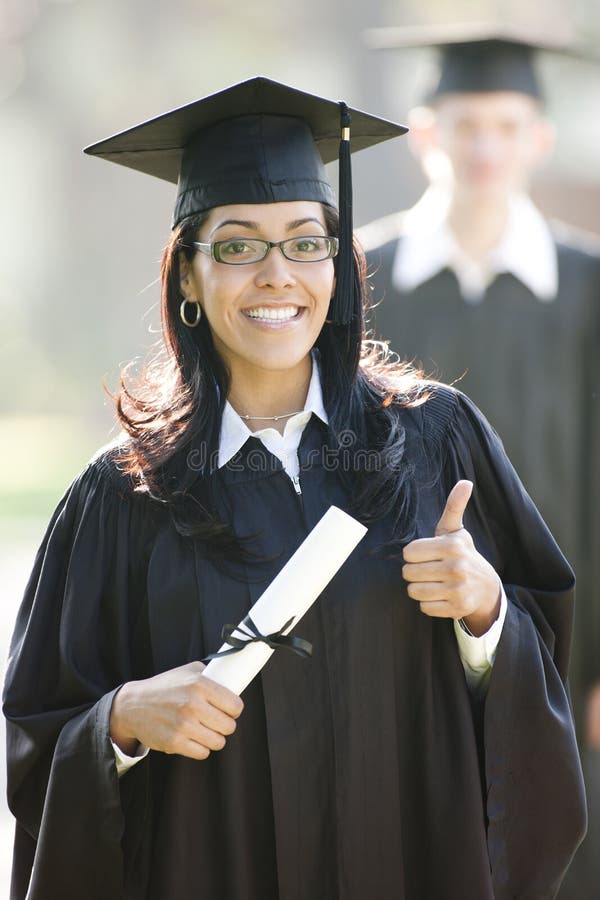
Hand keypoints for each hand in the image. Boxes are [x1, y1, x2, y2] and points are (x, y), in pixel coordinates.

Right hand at [109, 661, 243, 760]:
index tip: (230, 710)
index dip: (234, 709)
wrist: (133, 705)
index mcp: (199, 684)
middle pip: (229, 726)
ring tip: (206, 730)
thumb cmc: (164, 687)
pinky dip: (201, 748)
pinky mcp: (174, 743)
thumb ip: (210, 675)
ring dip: (214, 738)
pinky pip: (202, 753)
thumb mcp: (187, 671)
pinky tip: (194, 738)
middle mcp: (192, 704)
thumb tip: (232, 680)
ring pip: (218, 742)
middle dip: (225, 725)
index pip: (235, 705)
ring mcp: (183, 725)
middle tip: (217, 721)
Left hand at [402, 480, 500, 635]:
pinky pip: (424, 607)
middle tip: (428, 570)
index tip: (426, 555)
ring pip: (414, 592)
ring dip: (419, 589)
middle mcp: (456, 568)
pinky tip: (441, 596)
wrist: (486, 588)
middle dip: (414, 572)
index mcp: (452, 546)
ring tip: (433, 583)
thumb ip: (454, 506)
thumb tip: (465, 482)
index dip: (413, 555)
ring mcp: (457, 590)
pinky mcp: (456, 609)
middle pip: (408, 573)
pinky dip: (428, 603)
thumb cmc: (463, 554)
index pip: (408, 553)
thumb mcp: (457, 531)